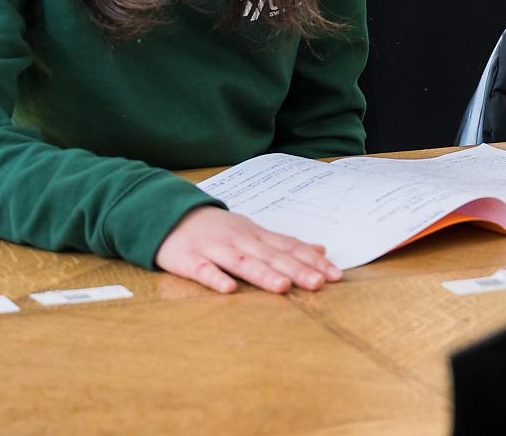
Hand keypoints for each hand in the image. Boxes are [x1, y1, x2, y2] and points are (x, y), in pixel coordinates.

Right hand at [155, 205, 339, 294]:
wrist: (170, 215)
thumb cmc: (218, 230)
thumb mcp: (254, 232)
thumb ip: (285, 244)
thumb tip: (320, 250)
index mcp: (256, 235)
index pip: (289, 247)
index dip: (312, 261)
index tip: (336, 275)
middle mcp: (240, 240)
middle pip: (271, 256)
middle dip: (296, 270)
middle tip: (319, 283)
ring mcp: (214, 248)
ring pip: (242, 262)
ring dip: (263, 274)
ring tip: (283, 286)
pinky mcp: (189, 259)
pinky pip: (203, 270)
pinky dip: (215, 278)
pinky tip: (228, 289)